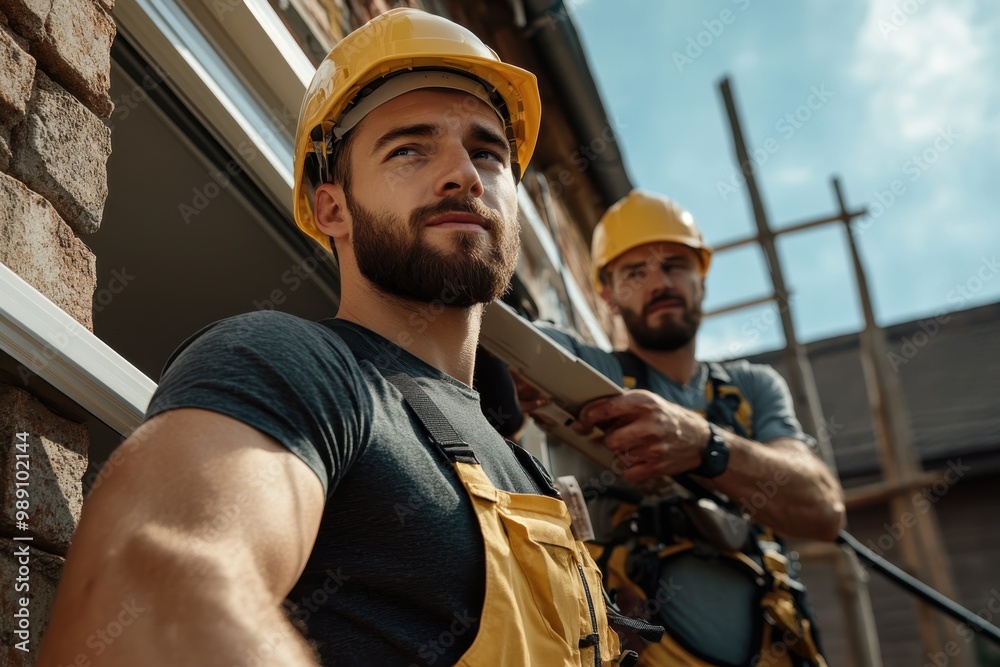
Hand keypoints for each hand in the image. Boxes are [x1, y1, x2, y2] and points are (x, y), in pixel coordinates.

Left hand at [578, 390, 711, 482]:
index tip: (583, 422)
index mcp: (643, 402)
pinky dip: (630, 469)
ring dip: (621, 454)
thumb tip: (586, 417)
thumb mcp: (646, 401)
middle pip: (609, 440)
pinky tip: (640, 459)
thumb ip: (619, 405)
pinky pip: (627, 473)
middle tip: (619, 436)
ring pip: (617, 458)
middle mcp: (649, 424)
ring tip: (635, 447)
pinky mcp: (657, 467)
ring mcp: (654, 447)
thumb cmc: (666, 418)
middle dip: (610, 439)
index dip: (588, 417)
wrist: (698, 439)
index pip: (605, 409)